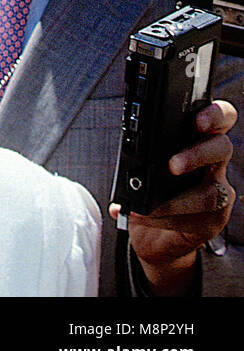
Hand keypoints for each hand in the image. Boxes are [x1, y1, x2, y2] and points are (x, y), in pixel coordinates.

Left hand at [109, 98, 236, 295]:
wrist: (155, 234)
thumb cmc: (148, 189)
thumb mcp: (142, 164)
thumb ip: (143, 154)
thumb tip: (128, 157)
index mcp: (197, 140)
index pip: (219, 118)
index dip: (214, 116)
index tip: (196, 121)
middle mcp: (214, 164)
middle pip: (222, 149)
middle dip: (197, 154)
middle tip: (172, 165)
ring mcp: (217, 193)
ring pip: (211, 193)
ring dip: (175, 200)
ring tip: (149, 204)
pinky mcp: (212, 221)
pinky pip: (194, 219)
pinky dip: (162, 218)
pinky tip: (141, 215)